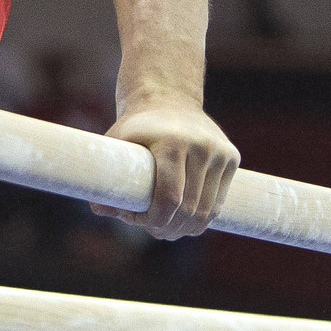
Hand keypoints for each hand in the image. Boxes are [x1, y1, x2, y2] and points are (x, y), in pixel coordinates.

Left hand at [91, 99, 238, 239]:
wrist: (168, 98)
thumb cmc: (137, 127)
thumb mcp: (117, 143)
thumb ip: (108, 176)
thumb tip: (98, 209)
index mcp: (171, 142)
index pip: (169, 197)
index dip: (156, 219)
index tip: (142, 223)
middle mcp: (201, 146)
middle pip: (190, 208)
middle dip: (171, 228)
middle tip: (155, 232)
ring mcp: (220, 152)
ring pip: (207, 210)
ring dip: (187, 228)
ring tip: (169, 231)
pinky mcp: (232, 157)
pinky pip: (219, 201)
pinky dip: (203, 217)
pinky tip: (186, 221)